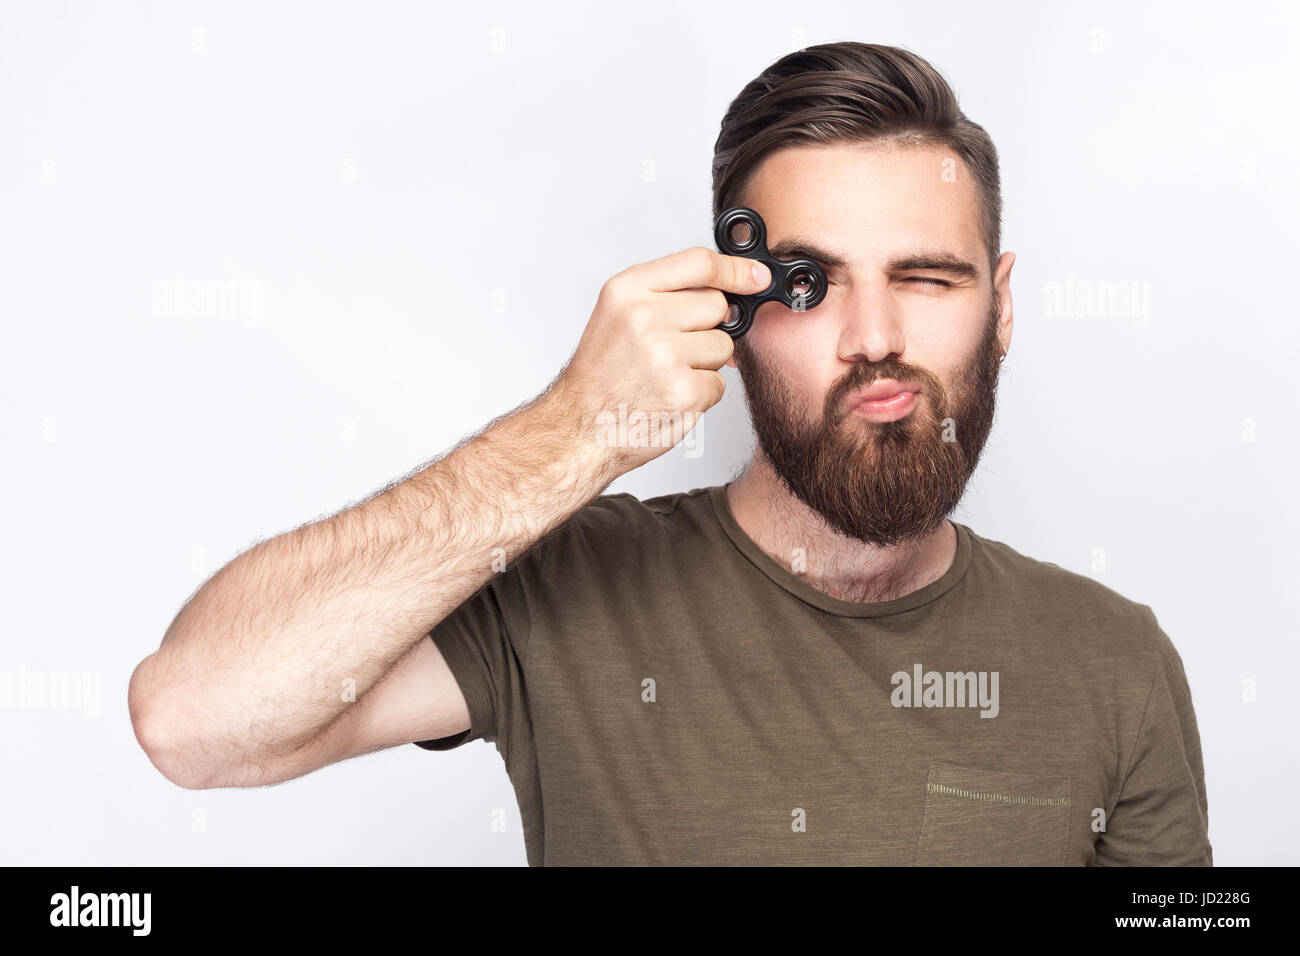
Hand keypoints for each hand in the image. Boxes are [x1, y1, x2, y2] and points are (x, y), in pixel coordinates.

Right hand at [550, 246, 771, 475]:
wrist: (578, 428)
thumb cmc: (602, 375)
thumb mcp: (618, 314)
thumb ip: (666, 292)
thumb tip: (730, 286)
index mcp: (627, 290)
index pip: (699, 263)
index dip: (736, 269)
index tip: (756, 276)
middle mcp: (643, 317)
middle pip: (717, 305)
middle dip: (707, 327)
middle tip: (671, 348)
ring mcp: (664, 355)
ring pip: (723, 346)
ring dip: (705, 364)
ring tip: (665, 375)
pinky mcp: (683, 391)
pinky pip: (719, 383)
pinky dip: (701, 394)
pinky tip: (669, 397)